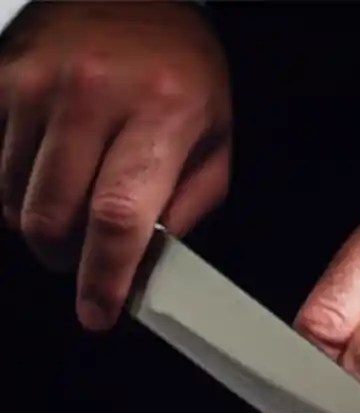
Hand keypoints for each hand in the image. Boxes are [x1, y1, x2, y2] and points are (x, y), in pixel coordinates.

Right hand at [0, 1, 231, 328]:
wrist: (139, 0)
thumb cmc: (183, 74)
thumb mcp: (215, 141)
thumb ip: (186, 207)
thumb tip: (146, 267)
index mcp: (161, 113)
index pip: (119, 216)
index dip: (103, 277)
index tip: (99, 313)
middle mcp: (93, 95)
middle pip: (54, 216)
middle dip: (66, 259)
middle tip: (85, 263)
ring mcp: (37, 83)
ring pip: (13, 197)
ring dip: (39, 224)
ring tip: (72, 209)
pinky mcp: (0, 77)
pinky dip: (13, 188)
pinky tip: (46, 176)